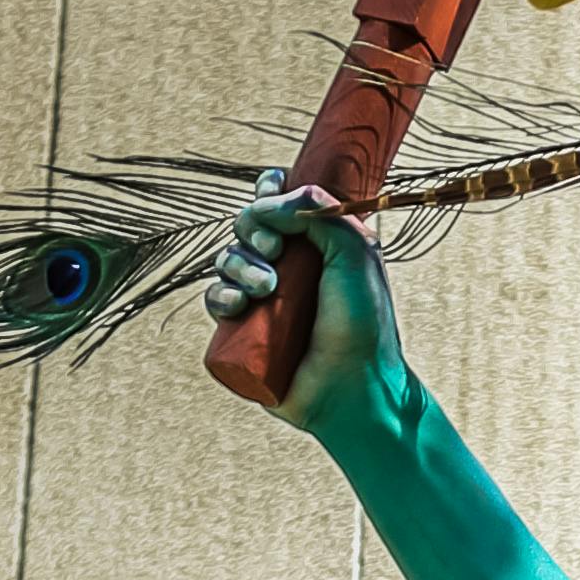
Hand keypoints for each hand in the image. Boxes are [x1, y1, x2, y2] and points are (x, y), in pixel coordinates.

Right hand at [204, 187, 404, 423]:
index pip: (281, 201)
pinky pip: (216, 301)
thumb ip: (320, 210)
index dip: (269, 191)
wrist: (353, 388)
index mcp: (317, 243)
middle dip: (254, 229)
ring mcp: (265, 299)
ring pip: (228, 260)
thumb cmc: (364, 323)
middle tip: (276, 253)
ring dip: (239, 265)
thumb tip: (272, 197)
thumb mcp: (356, 253)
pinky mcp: (244, 331)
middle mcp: (290, 267)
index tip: (271, 194)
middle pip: (249, 224)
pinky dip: (220, 297)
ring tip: (267, 290)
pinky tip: (238, 308)